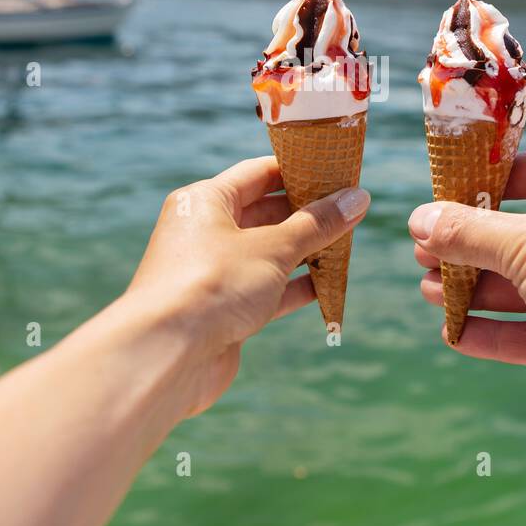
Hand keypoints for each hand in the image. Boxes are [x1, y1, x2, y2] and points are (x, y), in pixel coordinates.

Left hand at [126, 157, 369, 416]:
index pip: (259, 173)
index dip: (299, 170)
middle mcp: (204, 232)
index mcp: (205, 201)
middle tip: (351, 209)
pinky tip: (326, 286)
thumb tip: (358, 198)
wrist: (167, 355)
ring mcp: (212, 272)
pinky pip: (265, 289)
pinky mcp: (221, 309)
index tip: (337, 170)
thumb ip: (317, 224)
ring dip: (305, 251)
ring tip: (347, 244)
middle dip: (307, 213)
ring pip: (267, 253)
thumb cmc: (214, 285)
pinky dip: (294, 286)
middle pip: (265, 213)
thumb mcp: (273, 248)